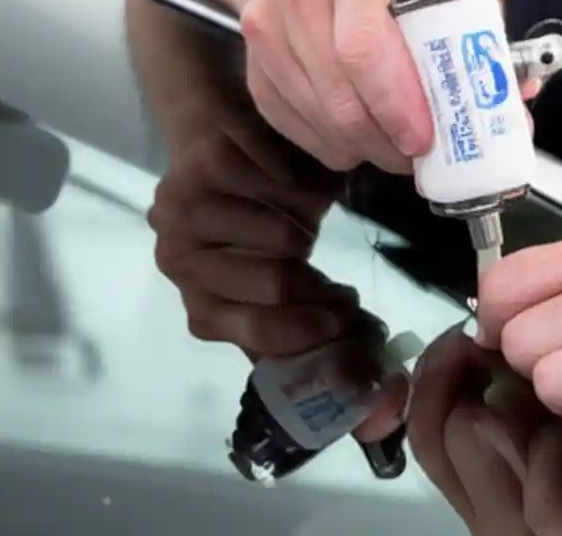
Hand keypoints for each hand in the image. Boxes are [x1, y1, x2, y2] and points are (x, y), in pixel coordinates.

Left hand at [147, 119, 405, 440]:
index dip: (314, 329)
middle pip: (276, 286)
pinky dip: (303, 185)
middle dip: (322, 284)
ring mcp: (184, 212)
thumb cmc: (259, 229)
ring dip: (311, 230)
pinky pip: (277, 184)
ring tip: (309, 225)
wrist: (219, 146)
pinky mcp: (203, 164)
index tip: (347, 317)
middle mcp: (180, 263)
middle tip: (340, 279)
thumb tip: (382, 416)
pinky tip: (298, 186)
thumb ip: (321, 347)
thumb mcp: (283, 290)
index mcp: (201, 306)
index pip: (261, 332)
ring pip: (280, 236)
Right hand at [241, 0, 540, 175]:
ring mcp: (267, 22)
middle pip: (340, 91)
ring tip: (397, 148)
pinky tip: (361, 135)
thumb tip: (514, 106)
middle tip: (418, 156)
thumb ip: (481, 48)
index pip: (364, 47)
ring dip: (364, 146)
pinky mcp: (254, 62)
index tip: (426, 137)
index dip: (397, 104)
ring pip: (319, 115)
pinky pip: (296, 125)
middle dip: (386, 138)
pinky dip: (334, 144)